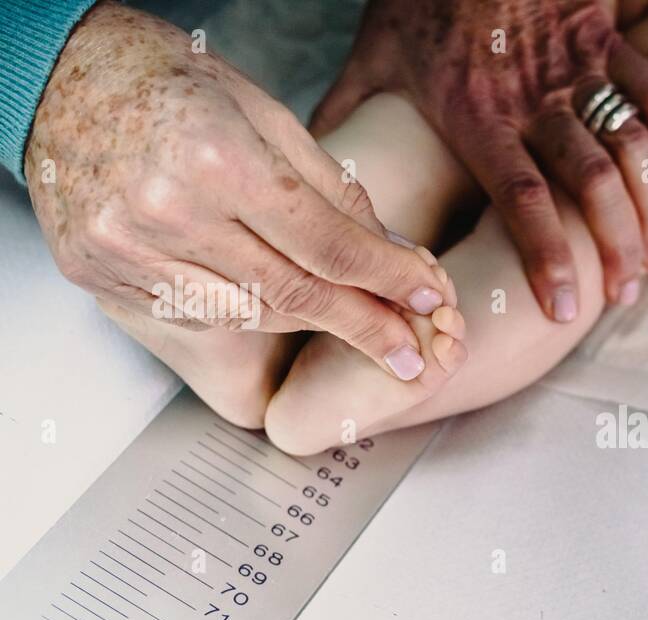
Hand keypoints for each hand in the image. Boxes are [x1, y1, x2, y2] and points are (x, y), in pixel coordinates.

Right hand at [25, 2, 452, 379]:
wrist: (53, 74)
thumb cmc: (162, 78)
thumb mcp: (266, 113)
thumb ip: (333, 191)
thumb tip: (394, 255)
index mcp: (217, 160)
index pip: (329, 246)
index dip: (388, 280)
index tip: (428, 300)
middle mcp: (167, 212)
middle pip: (295, 293)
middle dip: (362, 323)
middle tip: (408, 351)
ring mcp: (126, 250)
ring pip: (250, 315)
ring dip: (309, 321)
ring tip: (348, 317)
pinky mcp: (99, 274)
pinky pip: (198, 315)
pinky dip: (247, 313)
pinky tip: (275, 302)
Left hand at [311, 0, 647, 319]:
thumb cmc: (417, 0)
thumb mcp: (373, 59)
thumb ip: (350, 123)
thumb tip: (319, 186)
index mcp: (479, 114)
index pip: (522, 198)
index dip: (548, 256)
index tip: (565, 308)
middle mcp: (536, 99)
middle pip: (589, 183)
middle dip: (613, 245)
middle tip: (623, 294)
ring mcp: (578, 69)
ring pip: (630, 147)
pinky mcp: (606, 40)